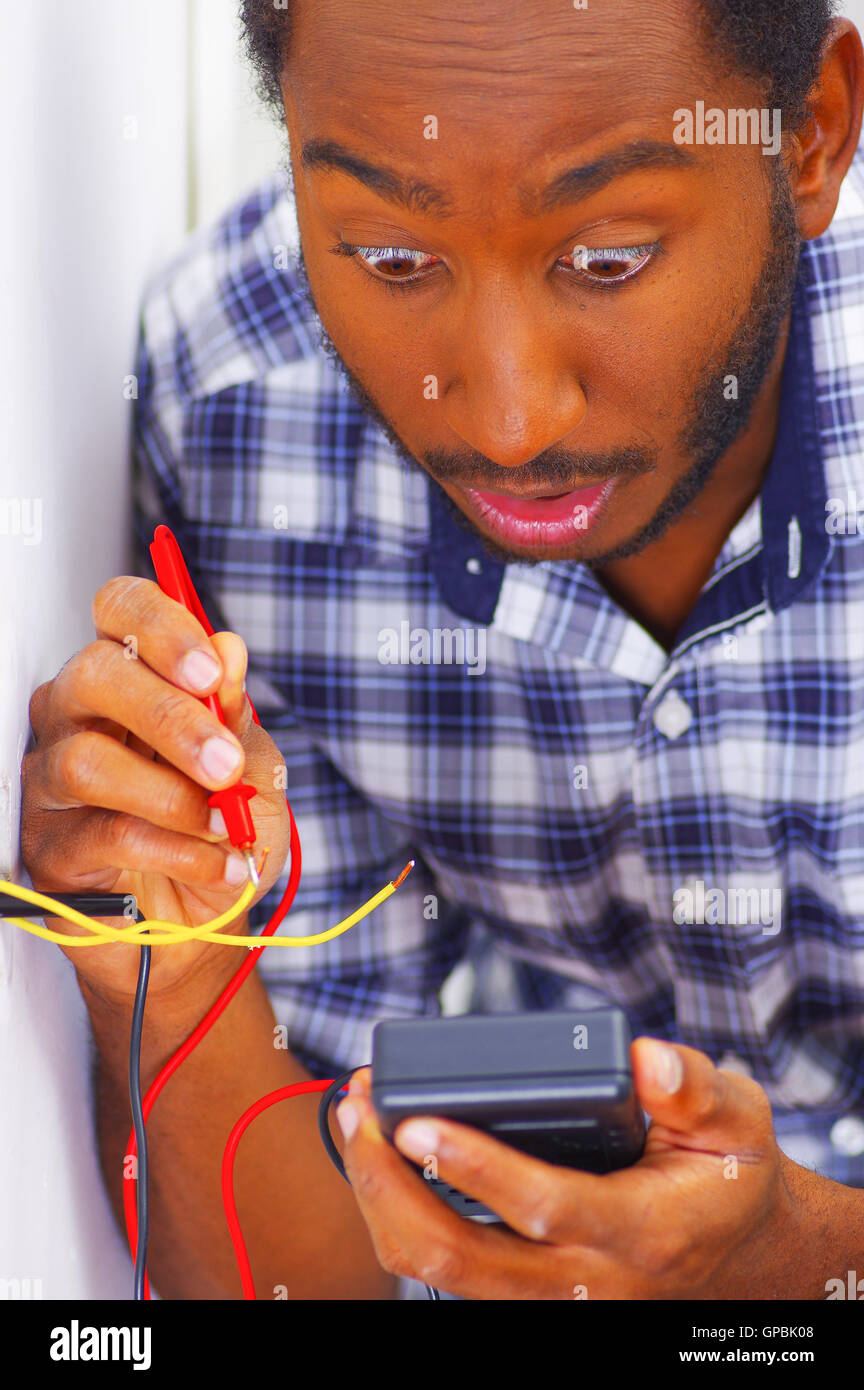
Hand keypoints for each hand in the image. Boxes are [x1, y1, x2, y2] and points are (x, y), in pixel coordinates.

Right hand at [20, 575, 291, 1001]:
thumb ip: (234, 713)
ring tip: (225, 823)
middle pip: (94, 676)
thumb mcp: (250, 766)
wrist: (205, 923)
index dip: (160, 627)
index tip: (211, 672)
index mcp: (131, 676)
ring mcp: (52, 778)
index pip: (119, 610)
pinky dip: (176, 849)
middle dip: (171, 718)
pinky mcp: (49, 846)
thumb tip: (229, 649)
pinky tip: (216, 861)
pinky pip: (105, 834)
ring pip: (87, 761)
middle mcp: (77, 713)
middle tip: (225, 764)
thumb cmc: (220, 829)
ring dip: (172, 795)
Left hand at [335, 1040, 818, 1299]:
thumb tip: (646, 1059)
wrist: (737, 1251)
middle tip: (357, 1107)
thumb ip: (696, 1086)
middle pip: (461, 1259)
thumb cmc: (726, 1175)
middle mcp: (586, 1284)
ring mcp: (549, 1300)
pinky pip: (444, 1271)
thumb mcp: (737, 1120)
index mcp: (641, 1233)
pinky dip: (399, 1215)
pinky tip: (382, 1154)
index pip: (545, 1208)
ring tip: (357, 1119)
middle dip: (390, 1184)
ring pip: (438, 1273)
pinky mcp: (524, 1295)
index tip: (416, 1122)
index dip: (475, 1166)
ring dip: (381, 1198)